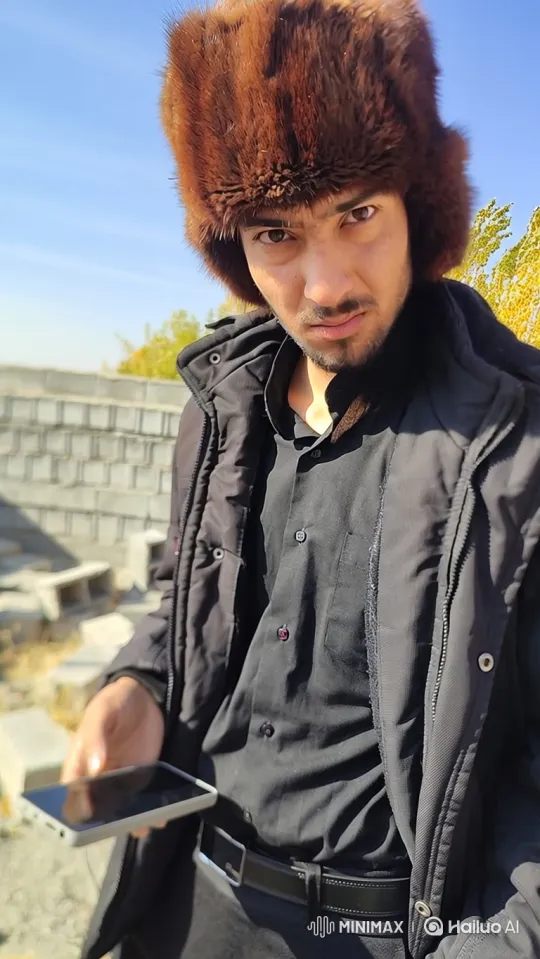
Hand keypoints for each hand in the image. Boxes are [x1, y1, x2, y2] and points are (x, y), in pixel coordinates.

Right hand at [61, 676, 165, 837]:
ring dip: (131, 820)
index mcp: (79, 763)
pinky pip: (143, 801)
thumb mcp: (102, 711)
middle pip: (98, 808)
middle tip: (123, 824)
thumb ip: (95, 736)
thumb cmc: (115, 701)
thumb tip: (95, 767)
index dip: (79, 806)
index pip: (72, 793)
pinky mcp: (141, 780)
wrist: (145, 696)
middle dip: (108, 821)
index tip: (91, 814)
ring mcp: (120, 782)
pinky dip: (150, 811)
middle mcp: (97, 779)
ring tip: (146, 825)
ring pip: (121, 809)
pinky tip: (161, 816)